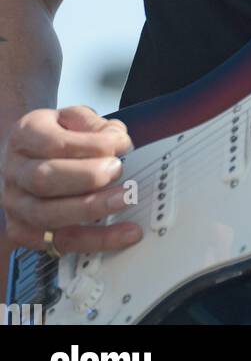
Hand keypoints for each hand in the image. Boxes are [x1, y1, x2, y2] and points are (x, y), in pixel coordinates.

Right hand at [0, 104, 142, 259]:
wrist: (23, 157)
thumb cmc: (50, 137)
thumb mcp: (69, 118)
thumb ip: (94, 125)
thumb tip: (118, 140)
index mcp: (24, 136)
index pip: (54, 143)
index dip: (90, 145)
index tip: (121, 144)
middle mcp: (16, 172)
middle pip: (44, 179)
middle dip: (87, 176)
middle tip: (118, 170)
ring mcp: (17, 205)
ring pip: (48, 215)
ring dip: (91, 208)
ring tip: (124, 199)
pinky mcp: (25, 232)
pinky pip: (60, 242)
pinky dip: (94, 240)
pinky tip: (121, 234)